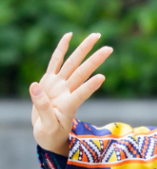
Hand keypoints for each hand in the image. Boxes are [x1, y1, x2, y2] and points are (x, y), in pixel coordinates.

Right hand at [30, 33, 110, 155]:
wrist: (48, 133)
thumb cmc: (50, 133)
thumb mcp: (47, 126)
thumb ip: (43, 107)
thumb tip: (34, 85)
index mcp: (68, 105)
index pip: (81, 94)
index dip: (90, 86)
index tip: (102, 77)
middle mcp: (67, 92)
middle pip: (82, 72)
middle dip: (95, 60)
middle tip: (109, 48)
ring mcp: (59, 85)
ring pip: (73, 63)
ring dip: (84, 50)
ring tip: (96, 36)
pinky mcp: (50, 81)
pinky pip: (56, 61)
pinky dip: (62, 48)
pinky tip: (70, 35)